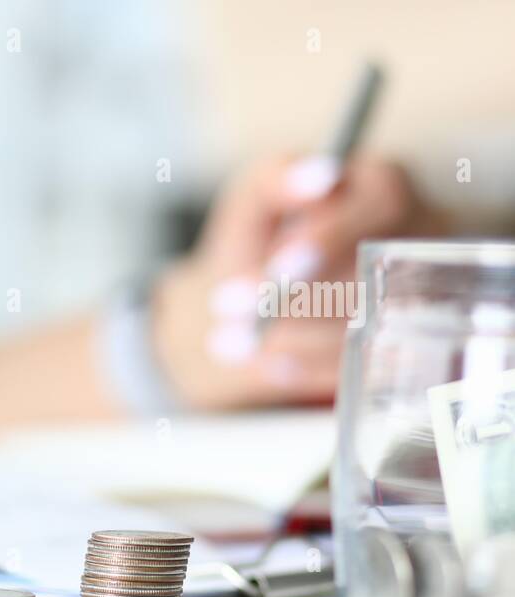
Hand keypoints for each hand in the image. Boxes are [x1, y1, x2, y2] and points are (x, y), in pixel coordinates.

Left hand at [151, 154, 444, 410]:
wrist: (251, 304)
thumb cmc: (259, 239)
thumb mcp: (251, 201)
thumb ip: (276, 179)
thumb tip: (322, 175)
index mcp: (385, 188)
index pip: (385, 200)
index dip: (333, 236)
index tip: (279, 268)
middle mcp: (418, 238)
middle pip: (378, 269)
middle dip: (299, 297)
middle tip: (233, 309)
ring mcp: (419, 295)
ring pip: (369, 321)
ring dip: (294, 337)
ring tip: (232, 341)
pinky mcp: (400, 347)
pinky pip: (365, 362)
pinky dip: (309, 367)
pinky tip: (269, 363)